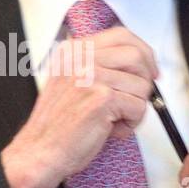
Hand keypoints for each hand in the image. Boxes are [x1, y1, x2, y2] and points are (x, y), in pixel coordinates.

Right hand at [4, 26, 158, 186]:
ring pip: (141, 85)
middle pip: (137, 56)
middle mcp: (80, 59)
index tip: (149, 70)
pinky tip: (111, 130)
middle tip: (136, 99)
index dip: (143, 52)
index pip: (121, 35)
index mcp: (73, 51)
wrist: (40, 151)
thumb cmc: (57, 125)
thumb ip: (97, 66)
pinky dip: (131, 123)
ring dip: (135, 108)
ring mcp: (91, 76)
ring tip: (113, 120)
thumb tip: (139, 63)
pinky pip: (139, 107)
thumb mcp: (69, 82)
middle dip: (145, 81)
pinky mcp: (103, 98)